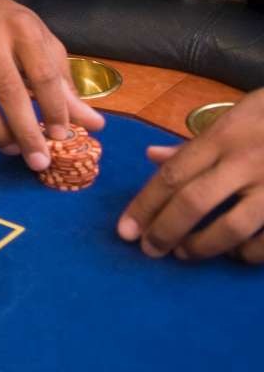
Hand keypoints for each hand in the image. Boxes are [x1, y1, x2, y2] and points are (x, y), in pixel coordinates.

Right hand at [0, 0, 102, 169]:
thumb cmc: (11, 25)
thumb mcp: (43, 43)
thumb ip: (65, 84)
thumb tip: (93, 123)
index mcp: (22, 30)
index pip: (42, 75)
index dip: (54, 108)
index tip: (62, 134)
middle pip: (9, 92)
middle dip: (27, 131)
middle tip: (40, 161)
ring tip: (14, 150)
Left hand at [117, 87, 263, 261]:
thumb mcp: (234, 117)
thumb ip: (195, 144)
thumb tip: (151, 156)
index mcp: (223, 137)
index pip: (173, 175)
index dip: (144, 206)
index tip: (124, 230)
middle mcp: (245, 161)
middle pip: (193, 202)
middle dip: (164, 231)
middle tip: (148, 250)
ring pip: (231, 228)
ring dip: (201, 247)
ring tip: (184, 253)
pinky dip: (246, 254)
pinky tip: (234, 253)